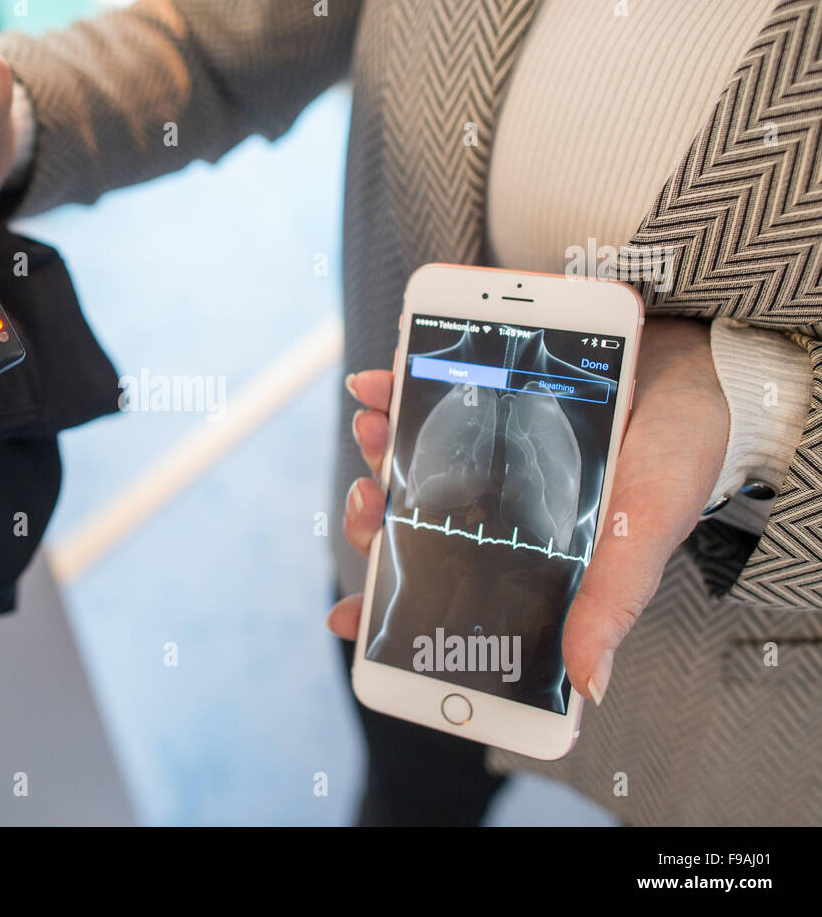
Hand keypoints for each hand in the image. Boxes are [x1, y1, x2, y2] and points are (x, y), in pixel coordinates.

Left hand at [329, 317, 728, 704]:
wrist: (699, 360)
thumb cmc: (678, 450)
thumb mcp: (649, 524)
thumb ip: (613, 597)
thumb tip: (589, 685)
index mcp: (526, 554)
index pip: (449, 592)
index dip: (393, 609)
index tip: (344, 620)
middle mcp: (494, 508)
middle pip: (411, 527)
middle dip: (374, 522)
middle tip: (367, 503)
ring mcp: (480, 452)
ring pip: (405, 465)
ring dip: (376, 451)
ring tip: (370, 427)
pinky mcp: (479, 395)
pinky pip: (419, 397)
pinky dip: (391, 390)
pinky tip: (373, 382)